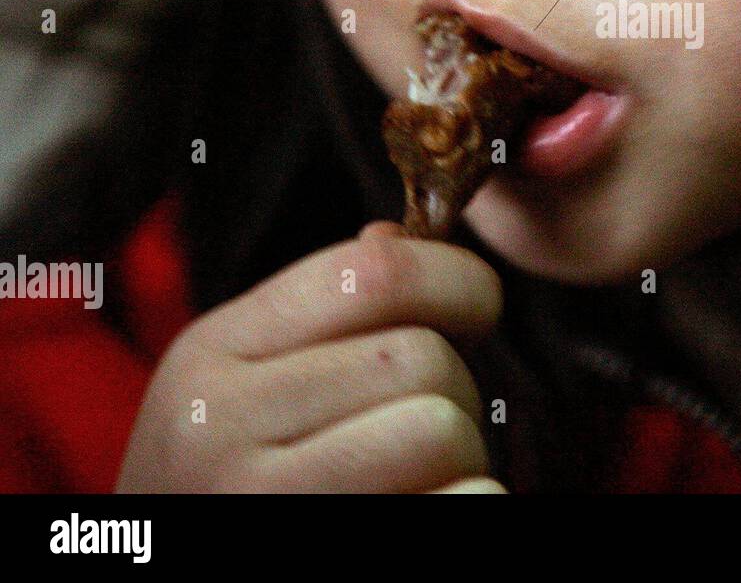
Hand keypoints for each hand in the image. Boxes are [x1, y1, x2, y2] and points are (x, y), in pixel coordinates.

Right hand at [115, 221, 506, 492]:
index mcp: (213, 351)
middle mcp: (217, 423)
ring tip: (413, 478)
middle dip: (454, 389)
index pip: (371, 273)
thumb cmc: (219, 483)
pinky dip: (470, 502)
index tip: (478, 306)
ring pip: (442, 431)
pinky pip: (463, 502)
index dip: (455, 278)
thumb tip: (399, 238)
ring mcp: (258, 503)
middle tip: (424, 428)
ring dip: (460, 456)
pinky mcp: (317, 555)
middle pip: (421, 358)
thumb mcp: (235, 383)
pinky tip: (420, 509)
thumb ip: (319, 313)